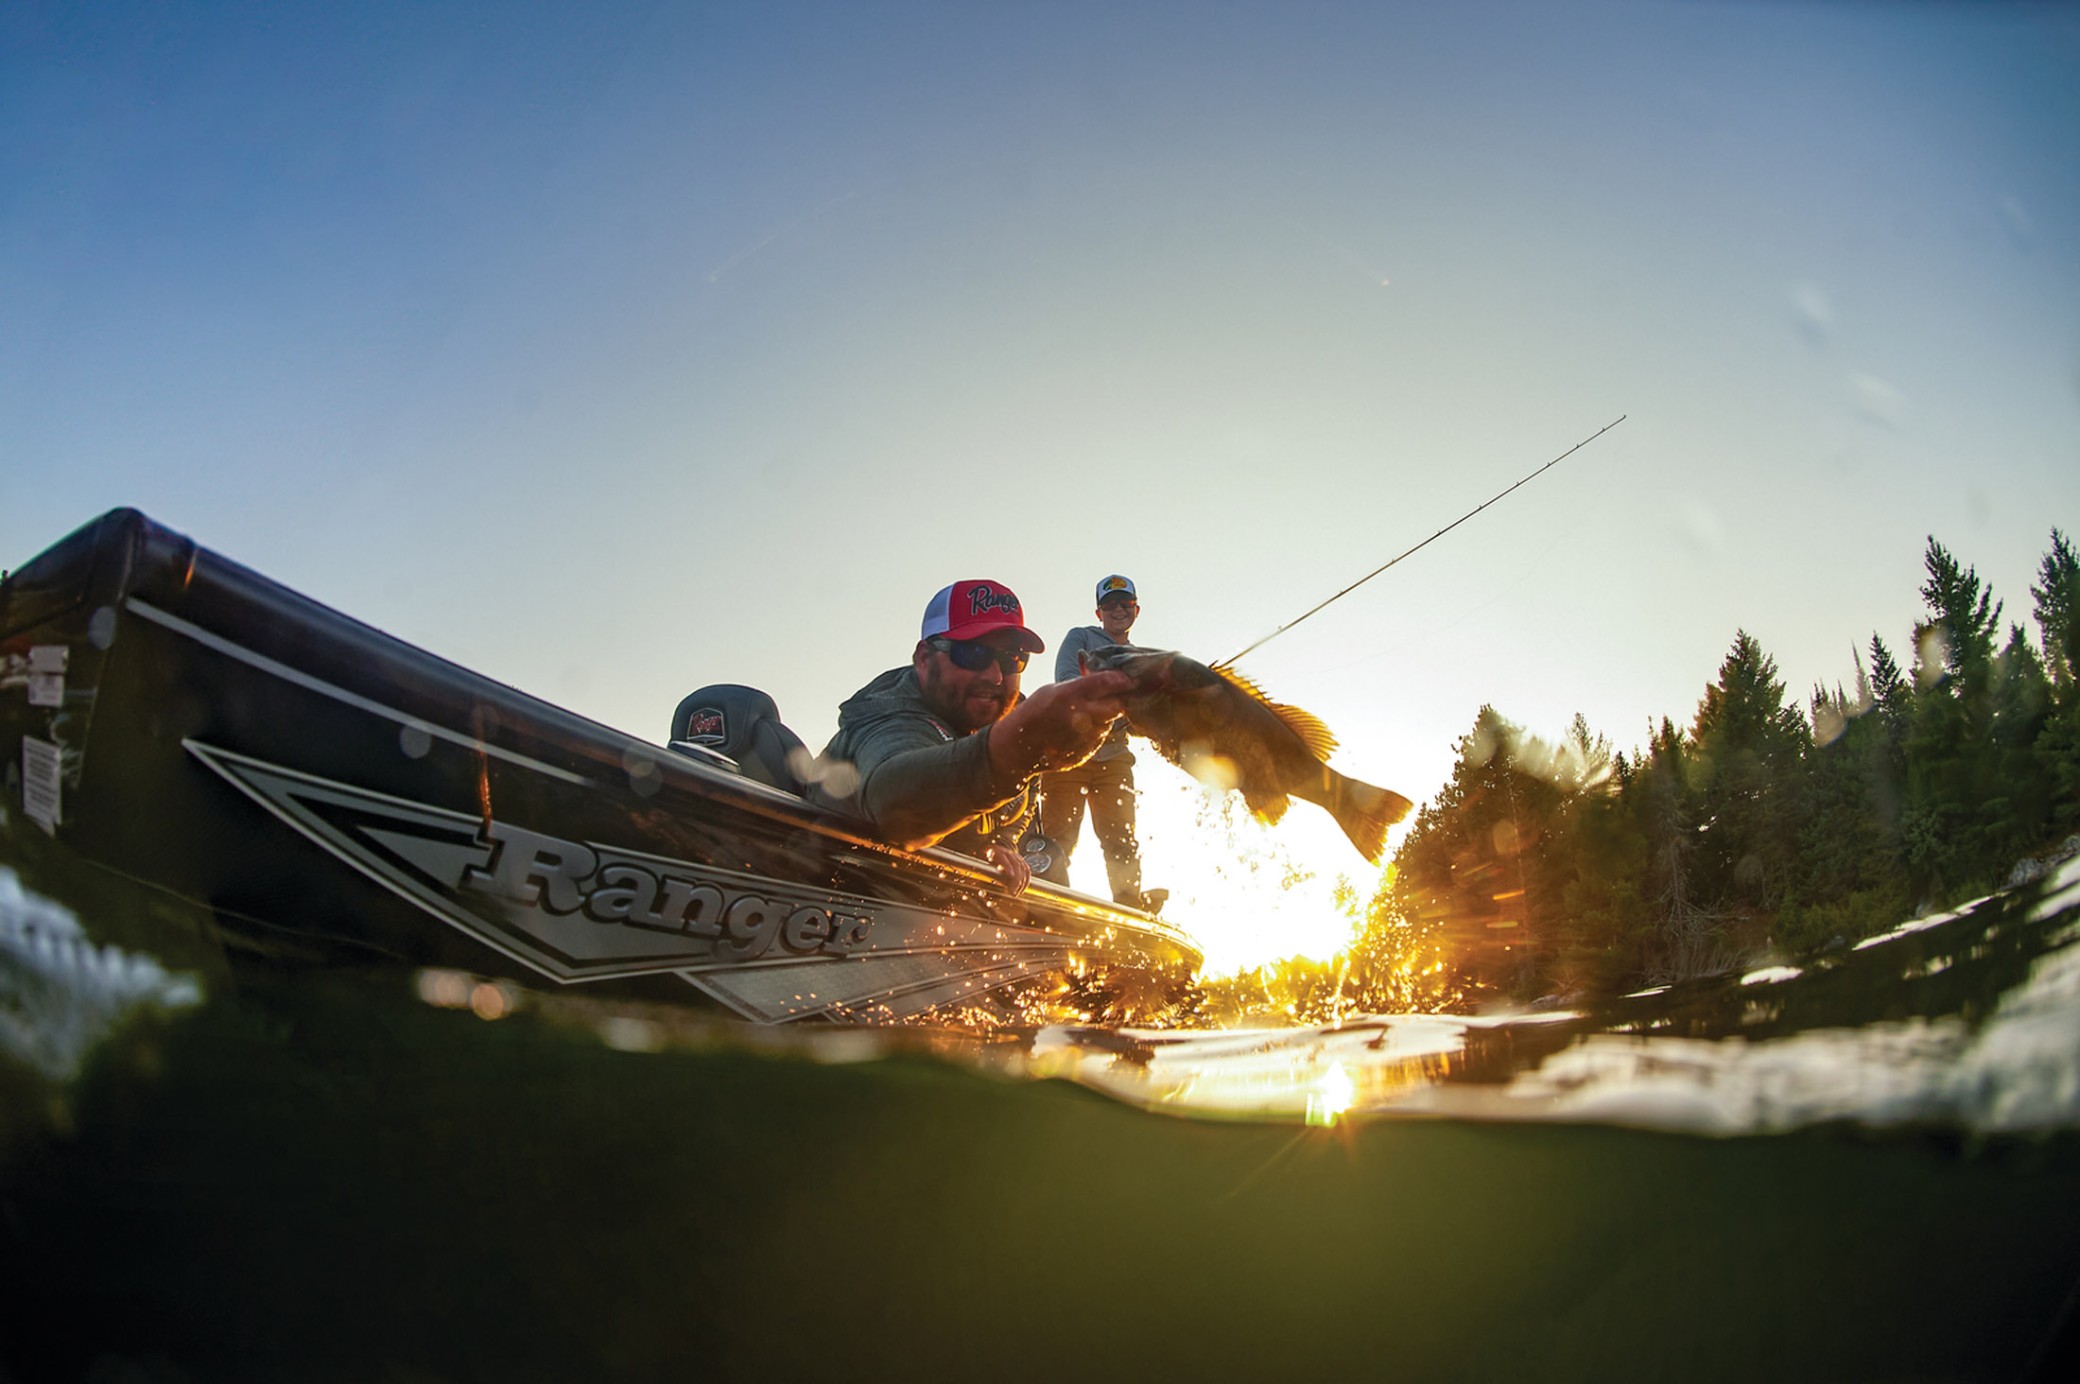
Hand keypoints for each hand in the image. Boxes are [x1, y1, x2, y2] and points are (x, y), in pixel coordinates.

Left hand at [984, 842, 1030, 895]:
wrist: (990, 850)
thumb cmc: (984, 860)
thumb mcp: (981, 864)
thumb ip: (985, 872)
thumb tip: (984, 887)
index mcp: (995, 851)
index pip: (1002, 857)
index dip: (1008, 866)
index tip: (1011, 876)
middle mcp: (1007, 852)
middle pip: (1016, 865)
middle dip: (1016, 880)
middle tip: (1013, 893)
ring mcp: (1015, 856)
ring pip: (1023, 868)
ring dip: (1022, 883)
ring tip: (1016, 893)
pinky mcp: (1021, 861)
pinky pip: (1027, 870)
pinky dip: (1026, 880)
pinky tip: (1022, 888)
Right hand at [987, 671, 1132, 780]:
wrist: (1018, 747)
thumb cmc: (1034, 713)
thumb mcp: (1052, 690)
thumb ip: (1080, 686)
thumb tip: (1105, 679)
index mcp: (1070, 695)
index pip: (1106, 682)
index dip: (1121, 679)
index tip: (1129, 679)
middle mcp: (1080, 716)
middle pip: (1117, 706)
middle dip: (1116, 701)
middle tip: (1112, 698)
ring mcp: (1084, 737)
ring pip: (1109, 723)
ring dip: (1104, 718)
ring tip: (1085, 716)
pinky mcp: (1086, 752)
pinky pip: (1099, 739)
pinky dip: (1094, 733)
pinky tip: (1077, 731)